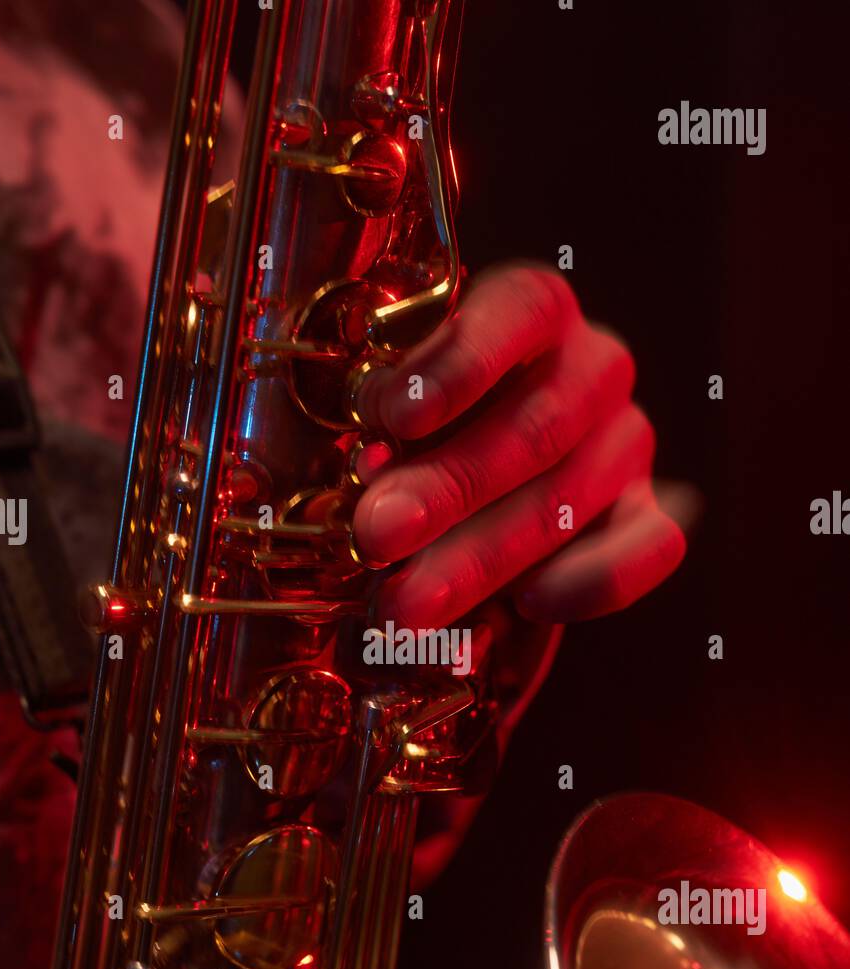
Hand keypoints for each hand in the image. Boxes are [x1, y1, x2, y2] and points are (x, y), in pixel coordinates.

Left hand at [353, 261, 684, 627]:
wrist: (482, 486)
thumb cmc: (421, 432)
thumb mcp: (394, 411)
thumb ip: (387, 426)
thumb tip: (371, 471)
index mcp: (534, 311)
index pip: (520, 313)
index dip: (459, 364)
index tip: (395, 417)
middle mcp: (594, 368)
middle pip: (535, 428)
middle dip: (447, 490)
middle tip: (378, 534)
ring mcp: (627, 443)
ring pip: (567, 501)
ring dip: (483, 559)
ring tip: (408, 603)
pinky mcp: (649, 515)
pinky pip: (648, 548)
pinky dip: (590, 581)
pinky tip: (529, 604)